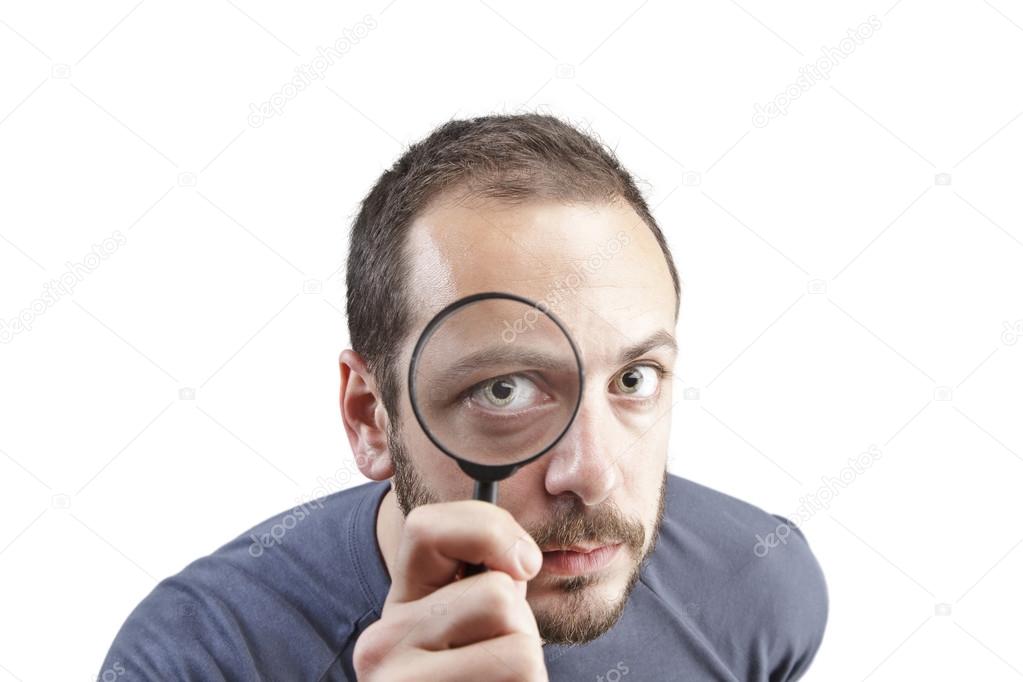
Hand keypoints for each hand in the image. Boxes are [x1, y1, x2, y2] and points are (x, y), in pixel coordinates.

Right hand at [353, 500, 546, 681]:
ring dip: (529, 671)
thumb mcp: (474, 628)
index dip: (490, 531)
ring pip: (520, 646)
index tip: (522, 564)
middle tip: (499, 663)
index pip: (427, 527)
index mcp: (396, 609)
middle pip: (498, 595)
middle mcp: (381, 645)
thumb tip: (518, 561)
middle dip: (522, 627)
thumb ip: (487, 584)